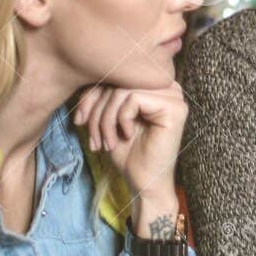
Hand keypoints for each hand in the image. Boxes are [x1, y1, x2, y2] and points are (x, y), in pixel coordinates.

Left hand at [73, 82, 187, 215]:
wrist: (143, 182)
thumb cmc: (127, 152)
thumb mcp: (106, 117)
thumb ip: (101, 93)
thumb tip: (83, 72)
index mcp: (153, 84)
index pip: (114, 73)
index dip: (91, 96)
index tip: (81, 122)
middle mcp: (167, 86)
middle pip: (118, 80)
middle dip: (96, 110)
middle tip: (92, 136)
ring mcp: (174, 96)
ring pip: (122, 90)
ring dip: (106, 118)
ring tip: (106, 140)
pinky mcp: (175, 109)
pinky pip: (133, 99)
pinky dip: (121, 119)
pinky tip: (126, 136)